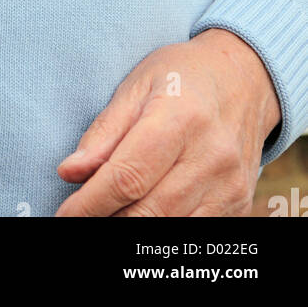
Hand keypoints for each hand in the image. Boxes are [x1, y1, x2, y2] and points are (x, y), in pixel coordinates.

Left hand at [55, 29, 280, 216]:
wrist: (244, 80)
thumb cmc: (181, 77)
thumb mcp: (136, 85)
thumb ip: (104, 131)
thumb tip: (69, 172)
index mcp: (181, 117)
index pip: (127, 177)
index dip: (90, 203)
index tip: (65, 214)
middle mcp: (211, 156)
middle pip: (148, 211)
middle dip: (108, 218)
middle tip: (83, 215)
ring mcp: (230, 185)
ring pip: (170, 228)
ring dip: (133, 226)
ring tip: (110, 212)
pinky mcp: (240, 205)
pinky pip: (194, 232)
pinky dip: (163, 229)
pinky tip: (143, 212)